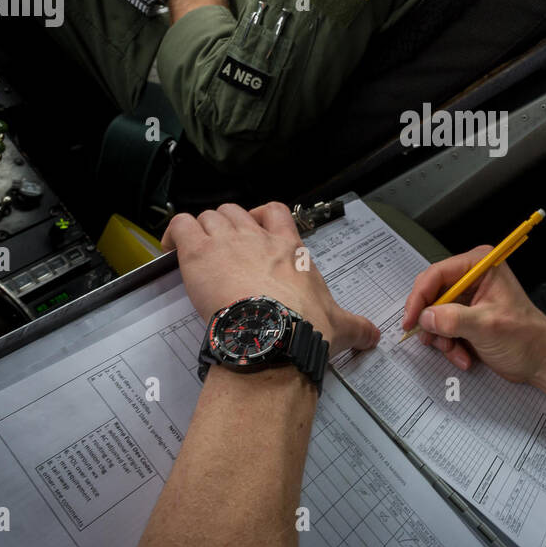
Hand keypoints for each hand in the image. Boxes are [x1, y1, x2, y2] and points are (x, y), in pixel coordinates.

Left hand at [162, 202, 379, 357]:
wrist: (276, 335)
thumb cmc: (305, 328)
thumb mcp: (340, 325)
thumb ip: (358, 327)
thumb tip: (375, 335)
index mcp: (290, 249)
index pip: (276, 212)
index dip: (262, 216)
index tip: (255, 229)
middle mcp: (258, 238)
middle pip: (235, 211)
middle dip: (226, 225)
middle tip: (221, 250)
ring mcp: (227, 241)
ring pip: (208, 215)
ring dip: (200, 230)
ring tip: (194, 252)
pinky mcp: (199, 252)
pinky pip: (181, 224)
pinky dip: (173, 232)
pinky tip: (170, 248)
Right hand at [400, 247, 545, 383]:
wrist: (541, 361)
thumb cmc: (525, 337)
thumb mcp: (487, 325)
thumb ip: (454, 319)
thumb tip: (425, 317)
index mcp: (480, 266)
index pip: (437, 274)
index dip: (419, 298)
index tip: (411, 321)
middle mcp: (471, 277)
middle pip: (431, 294)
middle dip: (433, 322)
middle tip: (433, 341)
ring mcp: (468, 298)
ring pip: (434, 315)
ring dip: (441, 338)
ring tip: (456, 352)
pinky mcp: (466, 316)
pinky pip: (443, 328)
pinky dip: (449, 345)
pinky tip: (464, 356)